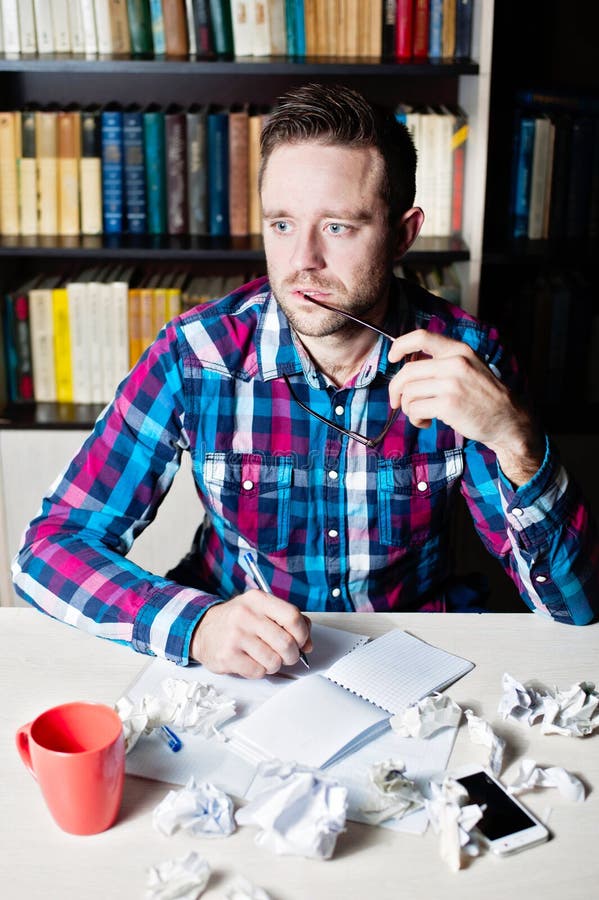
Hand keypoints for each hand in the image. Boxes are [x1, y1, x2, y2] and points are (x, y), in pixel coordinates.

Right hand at [190, 590, 312, 677]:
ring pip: (274, 660)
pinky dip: (259, 671)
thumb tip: (308, 643)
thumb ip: (287, 621)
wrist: (203, 630)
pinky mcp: (227, 656)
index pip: (292, 616)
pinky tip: (251, 662)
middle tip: (287, 656)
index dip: (303, 633)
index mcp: (258, 600)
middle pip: (286, 642)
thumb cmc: (238, 621)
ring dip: (274, 664)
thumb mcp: (261, 610)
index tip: (302, 641)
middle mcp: (245, 615)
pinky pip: (258, 672)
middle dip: (292, 655)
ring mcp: (235, 636)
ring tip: (265, 658)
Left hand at [388, 330, 543, 485]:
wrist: (507, 419)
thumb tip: (407, 366)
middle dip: (395, 389)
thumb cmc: (483, 396)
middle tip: (396, 401)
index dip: (400, 345)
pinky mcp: (448, 405)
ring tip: (419, 415)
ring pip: (409, 393)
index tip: (391, 357)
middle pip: (407, 371)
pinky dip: (415, 418)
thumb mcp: (469, 366)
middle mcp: (455, 363)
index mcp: (458, 350)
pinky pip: (415, 409)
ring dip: (408, 408)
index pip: (421, 337)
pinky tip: (425, 422)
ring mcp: (451, 384)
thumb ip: (443, 361)